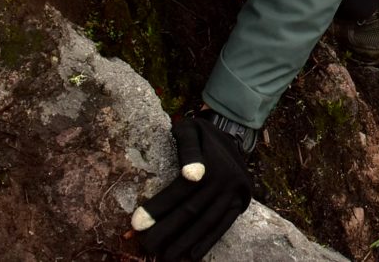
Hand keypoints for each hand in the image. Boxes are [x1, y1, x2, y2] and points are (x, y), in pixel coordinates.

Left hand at [131, 110, 253, 259]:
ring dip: (186, 241)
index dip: (158, 208)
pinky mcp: (241, 202)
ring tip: (166, 256)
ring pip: (207, 221)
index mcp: (211, 160)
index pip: (180, 189)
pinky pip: (224, 225)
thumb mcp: (191, 129)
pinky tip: (193, 255)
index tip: (136, 224)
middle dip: (167, 230)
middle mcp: (225, 179)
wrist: (236, 136)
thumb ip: (188, 147)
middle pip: (192, 210)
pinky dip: (209, 241)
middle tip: (147, 246)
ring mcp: (234, 192)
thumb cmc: (202, 134)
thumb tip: (190, 175)